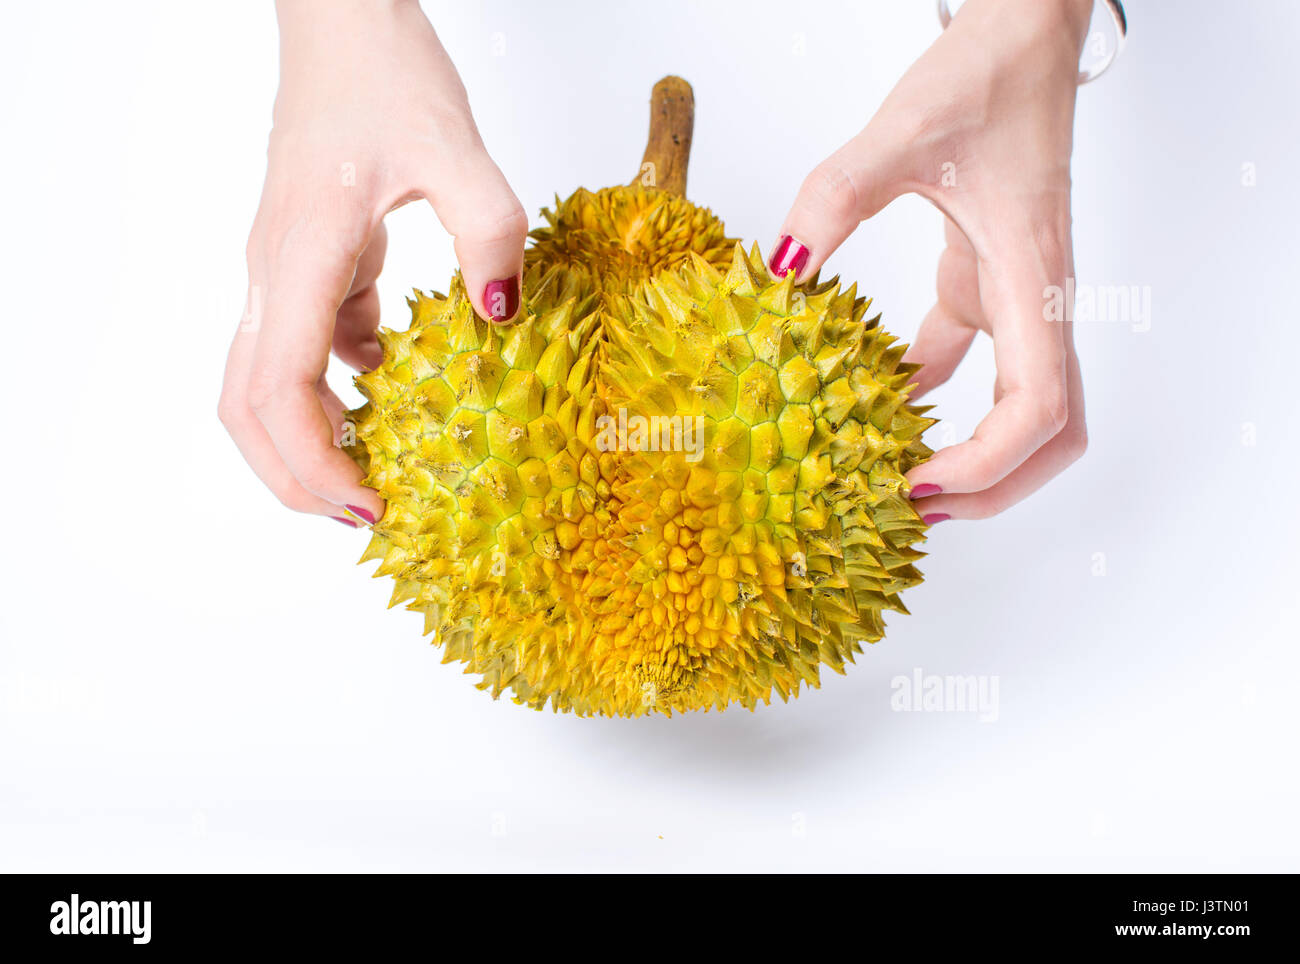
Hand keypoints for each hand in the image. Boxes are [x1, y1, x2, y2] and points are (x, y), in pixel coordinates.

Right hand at [219, 0, 526, 525]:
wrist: (342, 21)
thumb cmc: (381, 71)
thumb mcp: (455, 150)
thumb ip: (488, 233)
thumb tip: (500, 319)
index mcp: (300, 255)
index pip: (277, 389)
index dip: (313, 463)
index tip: (369, 502)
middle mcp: (277, 274)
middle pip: (249, 406)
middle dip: (297, 475)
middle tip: (367, 515)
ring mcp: (287, 270)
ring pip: (270, 381)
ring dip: (315, 437)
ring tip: (381, 473)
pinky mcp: (311, 260)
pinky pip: (315, 341)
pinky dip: (346, 383)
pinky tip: (401, 387)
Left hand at [769, 0, 1092, 520]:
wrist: (1023, 38)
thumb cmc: (988, 77)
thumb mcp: (901, 134)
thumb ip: (834, 198)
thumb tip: (779, 273)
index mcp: (1035, 278)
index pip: (1038, 408)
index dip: (987, 466)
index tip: (919, 483)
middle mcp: (1038, 302)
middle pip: (1051, 435)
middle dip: (994, 488)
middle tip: (916, 512)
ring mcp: (1015, 297)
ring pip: (1021, 409)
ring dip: (972, 455)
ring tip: (897, 480)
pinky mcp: (986, 282)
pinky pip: (969, 363)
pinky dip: (929, 397)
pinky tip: (872, 403)